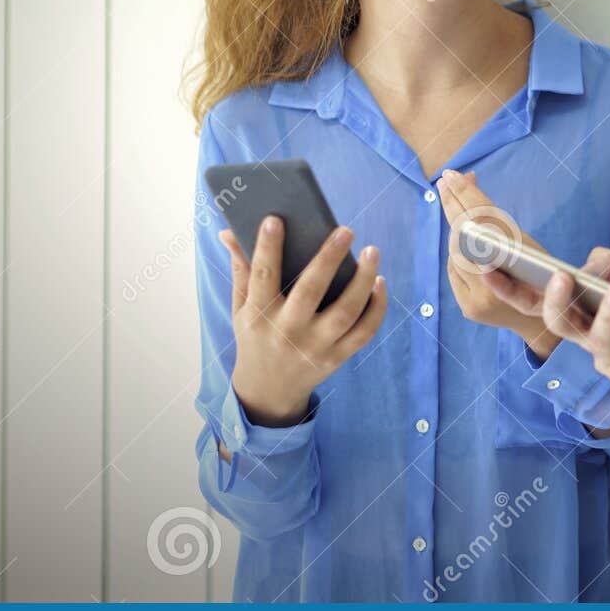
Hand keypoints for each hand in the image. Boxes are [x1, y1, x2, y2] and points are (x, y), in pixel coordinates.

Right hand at [221, 216, 385, 427]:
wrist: (268, 391)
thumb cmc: (255, 337)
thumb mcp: (241, 308)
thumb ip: (241, 270)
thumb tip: (229, 231)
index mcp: (258, 315)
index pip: (262, 277)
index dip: (267, 248)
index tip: (275, 219)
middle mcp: (287, 332)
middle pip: (311, 292)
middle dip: (328, 259)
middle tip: (345, 230)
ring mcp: (314, 347)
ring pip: (345, 313)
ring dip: (362, 281)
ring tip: (372, 252)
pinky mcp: (336, 358)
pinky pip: (363, 332)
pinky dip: (376, 308)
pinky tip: (379, 283)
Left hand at [435, 169, 559, 359]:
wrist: (542, 320)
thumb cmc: (539, 276)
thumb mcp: (527, 243)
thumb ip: (497, 222)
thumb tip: (467, 183)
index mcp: (519, 255)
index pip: (482, 217)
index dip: (465, 194)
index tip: (452, 174)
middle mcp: (497, 278)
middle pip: (464, 232)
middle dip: (452, 204)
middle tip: (445, 181)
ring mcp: (480, 295)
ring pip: (455, 252)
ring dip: (455, 229)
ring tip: (454, 205)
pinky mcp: (469, 307)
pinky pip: (454, 270)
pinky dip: (457, 253)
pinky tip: (461, 240)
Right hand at [481, 247, 609, 400]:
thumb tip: (585, 267)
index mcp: (583, 310)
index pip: (539, 300)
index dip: (511, 286)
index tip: (488, 265)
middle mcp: (588, 338)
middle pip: (558, 324)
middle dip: (554, 303)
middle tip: (559, 279)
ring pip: (596, 340)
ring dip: (608, 315)